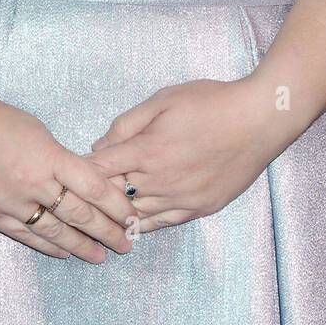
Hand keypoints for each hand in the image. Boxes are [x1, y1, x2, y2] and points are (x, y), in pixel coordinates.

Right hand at [0, 84, 138, 262]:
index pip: (94, 187)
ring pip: (54, 231)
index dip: (117, 205)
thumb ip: (60, 159)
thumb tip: (82, 181)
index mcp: (49, 157)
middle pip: (79, 213)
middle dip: (107, 231)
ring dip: (81, 245)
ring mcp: (11, 202)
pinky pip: (26, 235)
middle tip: (126, 243)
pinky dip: (48, 245)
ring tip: (100, 256)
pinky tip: (64, 252)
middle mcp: (33, 183)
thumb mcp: (38, 131)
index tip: (132, 216)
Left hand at [85, 77, 278, 233]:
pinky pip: (163, 224)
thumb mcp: (163, 100)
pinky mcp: (200, 208)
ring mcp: (181, 199)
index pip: (99, 170)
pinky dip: (144, 223)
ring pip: (136, 216)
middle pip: (113, 198)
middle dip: (94, 197)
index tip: (67, 173)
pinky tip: (134, 223)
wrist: (258, 120)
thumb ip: (127, 123)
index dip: (80, 172)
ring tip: (99, 216)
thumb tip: (100, 145)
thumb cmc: (210, 102)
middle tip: (77, 198)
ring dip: (116, 215)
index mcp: (146, 152)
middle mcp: (160, 182)